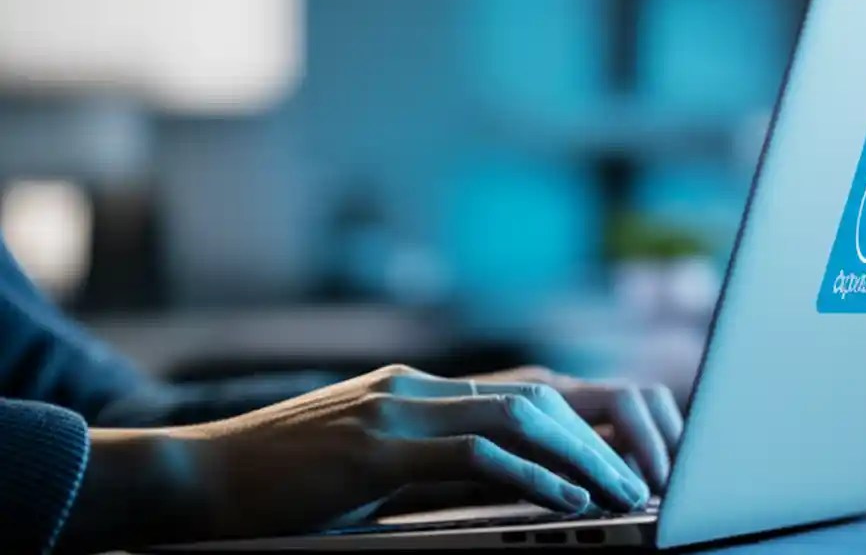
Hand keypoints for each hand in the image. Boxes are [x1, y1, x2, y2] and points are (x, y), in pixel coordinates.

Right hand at [61, 365, 649, 551]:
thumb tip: (505, 484)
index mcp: (421, 391)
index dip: (586, 419)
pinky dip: (530, 476)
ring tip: (622, 492)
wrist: (197, 477)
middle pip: (537, 399)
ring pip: (518, 418)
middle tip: (645, 479)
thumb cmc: (284, 482)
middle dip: (601, 436)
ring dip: (581, 455)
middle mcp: (418, 389)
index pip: (526, 392)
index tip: (627, 456)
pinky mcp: (376, 449)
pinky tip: (566, 499)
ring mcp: (397, 412)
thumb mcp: (373, 465)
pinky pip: (474, 454)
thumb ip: (434, 462)